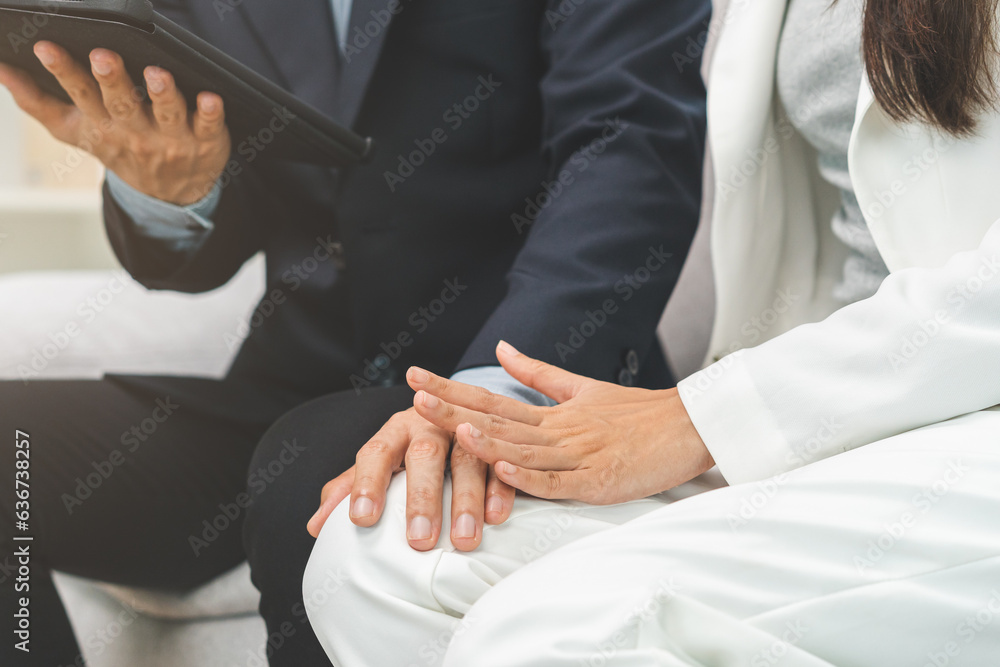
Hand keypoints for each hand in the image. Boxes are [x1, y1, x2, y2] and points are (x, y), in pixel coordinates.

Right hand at [0, 42, 229, 204]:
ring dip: (162, 94)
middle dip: (112, 79)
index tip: (46, 47)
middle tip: (103, 56)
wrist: (170, 194)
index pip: (79, 95)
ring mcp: (173, 139)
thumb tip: (0, 68)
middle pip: (122, 103)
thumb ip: (38, 102)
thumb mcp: (76, 132)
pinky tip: (211, 98)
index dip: (63, 71)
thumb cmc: (119, 148)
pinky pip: (210, 126)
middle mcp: (136, 133)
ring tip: (158, 74)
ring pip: (167, 114)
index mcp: (102, 125)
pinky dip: (212, 114)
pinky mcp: (206, 142)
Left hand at [307, 406, 514, 551]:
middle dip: (422, 497)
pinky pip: (502, 462)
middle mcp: (430, 425)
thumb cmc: (410, 447)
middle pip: (424, 455)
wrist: (459, 405)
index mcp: (394, 430)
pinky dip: (499, 489)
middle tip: (419, 540)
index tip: (362, 520)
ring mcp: (467, 430)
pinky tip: (495, 517)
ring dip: (466, 499)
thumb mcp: (381, 459)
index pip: (375, 452)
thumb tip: (316, 526)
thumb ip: (350, 488)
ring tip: (463, 540)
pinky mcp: (497, 440)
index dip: (367, 484)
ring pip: (468, 459)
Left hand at [408, 342, 713, 503]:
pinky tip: (505, 470)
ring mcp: (578, 456)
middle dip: (454, 410)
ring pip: (525, 450)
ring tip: (454, 428)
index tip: (416, 378)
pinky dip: (531, 478)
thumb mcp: (582, 388)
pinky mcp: (599, 482)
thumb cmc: (638, 413)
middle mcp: (560, 431)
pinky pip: (559, 482)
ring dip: (488, 441)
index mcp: (552, 414)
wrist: (690, 425)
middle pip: (499, 422)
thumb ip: (538, 373)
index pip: (492, 399)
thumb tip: (502, 349)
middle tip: (417, 397)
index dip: (452, 390)